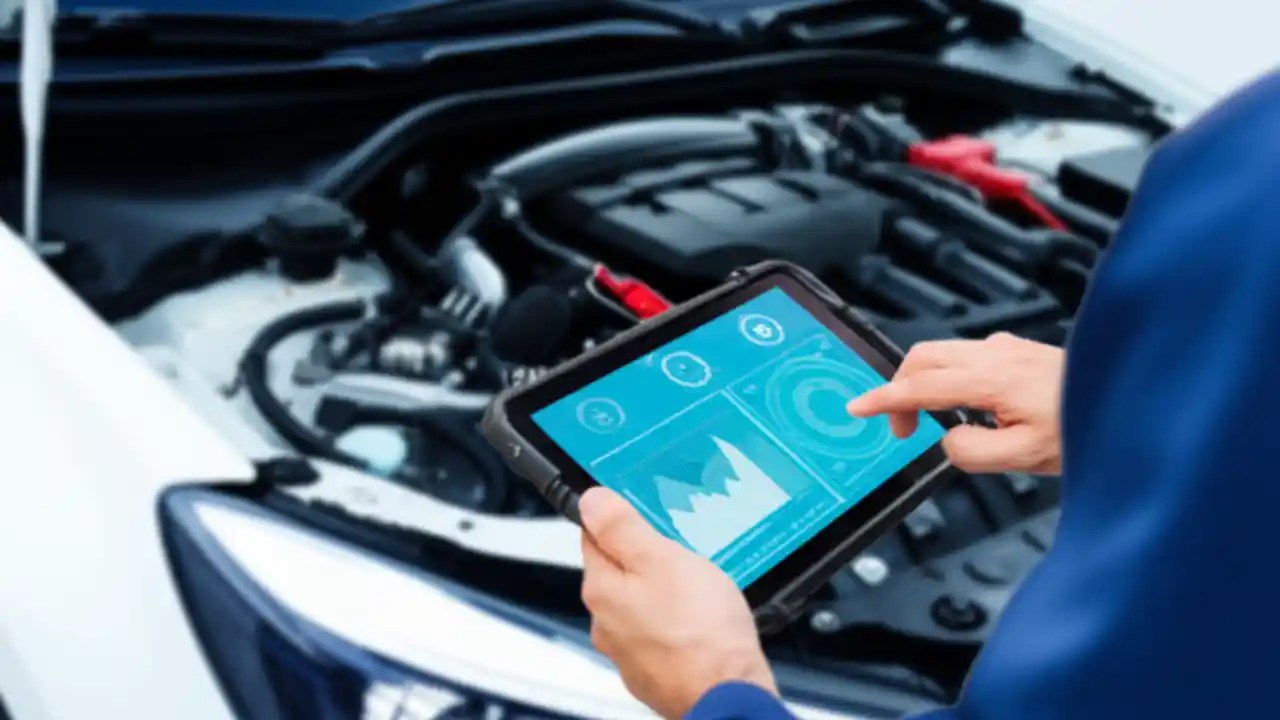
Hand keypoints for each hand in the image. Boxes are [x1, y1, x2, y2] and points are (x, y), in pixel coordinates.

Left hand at [578, 487, 776, 718]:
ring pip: (641, 604)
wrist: (728, 694)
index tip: (642, 512)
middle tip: (681, 548)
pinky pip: (659, 634)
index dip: (618, 518)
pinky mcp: (653, 671)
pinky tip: (701, 621)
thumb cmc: (701, 631)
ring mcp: (629, 652)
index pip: (592, 536)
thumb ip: (622, 528)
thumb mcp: (663, 559)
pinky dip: (675, 624)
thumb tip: (591, 501)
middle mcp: (606, 623)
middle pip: (618, 572)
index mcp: (601, 588)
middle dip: (646, 557)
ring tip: (698, 586)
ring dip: (663, 592)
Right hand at [846, 332, 1064, 474]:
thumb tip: (947, 442)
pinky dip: (948, 377)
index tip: (858, 408)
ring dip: (924, 382)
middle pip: (922, 358)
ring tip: (934, 420)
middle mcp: (993, 355)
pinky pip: (965, 356)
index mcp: (990, 380)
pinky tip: (967, 406)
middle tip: (903, 430)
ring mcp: (1005, 347)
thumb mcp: (1025, 458)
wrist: (1132, 401)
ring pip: (942, 353)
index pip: (919, 387)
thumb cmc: (1084, 427)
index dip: (884, 400)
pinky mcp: (1017, 349)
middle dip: (899, 389)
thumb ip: (973, 453)